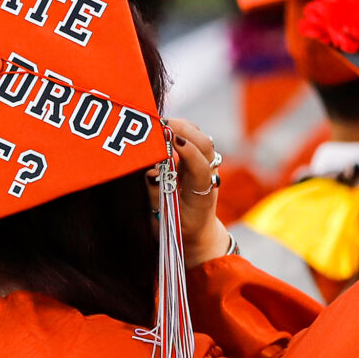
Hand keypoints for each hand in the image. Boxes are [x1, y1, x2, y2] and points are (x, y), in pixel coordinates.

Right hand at [160, 117, 230, 267]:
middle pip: (204, 145)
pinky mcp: (199, 160)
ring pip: (200, 137)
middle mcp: (208, 176)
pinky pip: (193, 138)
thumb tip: (150, 172)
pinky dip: (179, 129)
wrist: (197, 232)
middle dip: (183, 130)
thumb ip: (157, 195)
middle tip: (158, 124)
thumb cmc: (178, 227)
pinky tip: (162, 130)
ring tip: (157, 124)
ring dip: (181, 127)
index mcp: (202, 195)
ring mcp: (206, 166)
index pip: (201, 168)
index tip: (173, 141)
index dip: (189, 153)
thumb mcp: (164, 218)